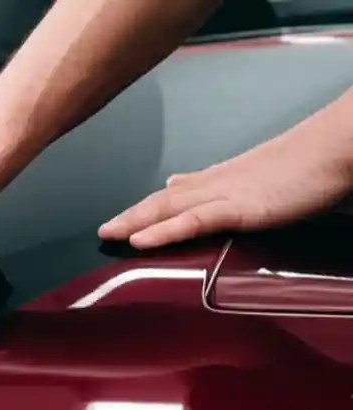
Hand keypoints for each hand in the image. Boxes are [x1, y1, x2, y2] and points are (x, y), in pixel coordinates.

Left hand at [98, 115, 352, 247]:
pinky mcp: (241, 207)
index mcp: (220, 178)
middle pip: (163, 202)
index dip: (144, 208)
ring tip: (107, 233)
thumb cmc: (306, 164)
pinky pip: (193, 221)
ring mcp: (226, 195)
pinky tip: (139, 238)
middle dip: (131, 215)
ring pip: (170, 210)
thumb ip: (215, 182)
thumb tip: (177, 184)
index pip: (173, 195)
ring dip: (136, 221)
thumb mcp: (254, 175)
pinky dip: (163, 230)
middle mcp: (216, 184)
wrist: (336, 148)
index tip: (120, 219)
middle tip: (102, 230)